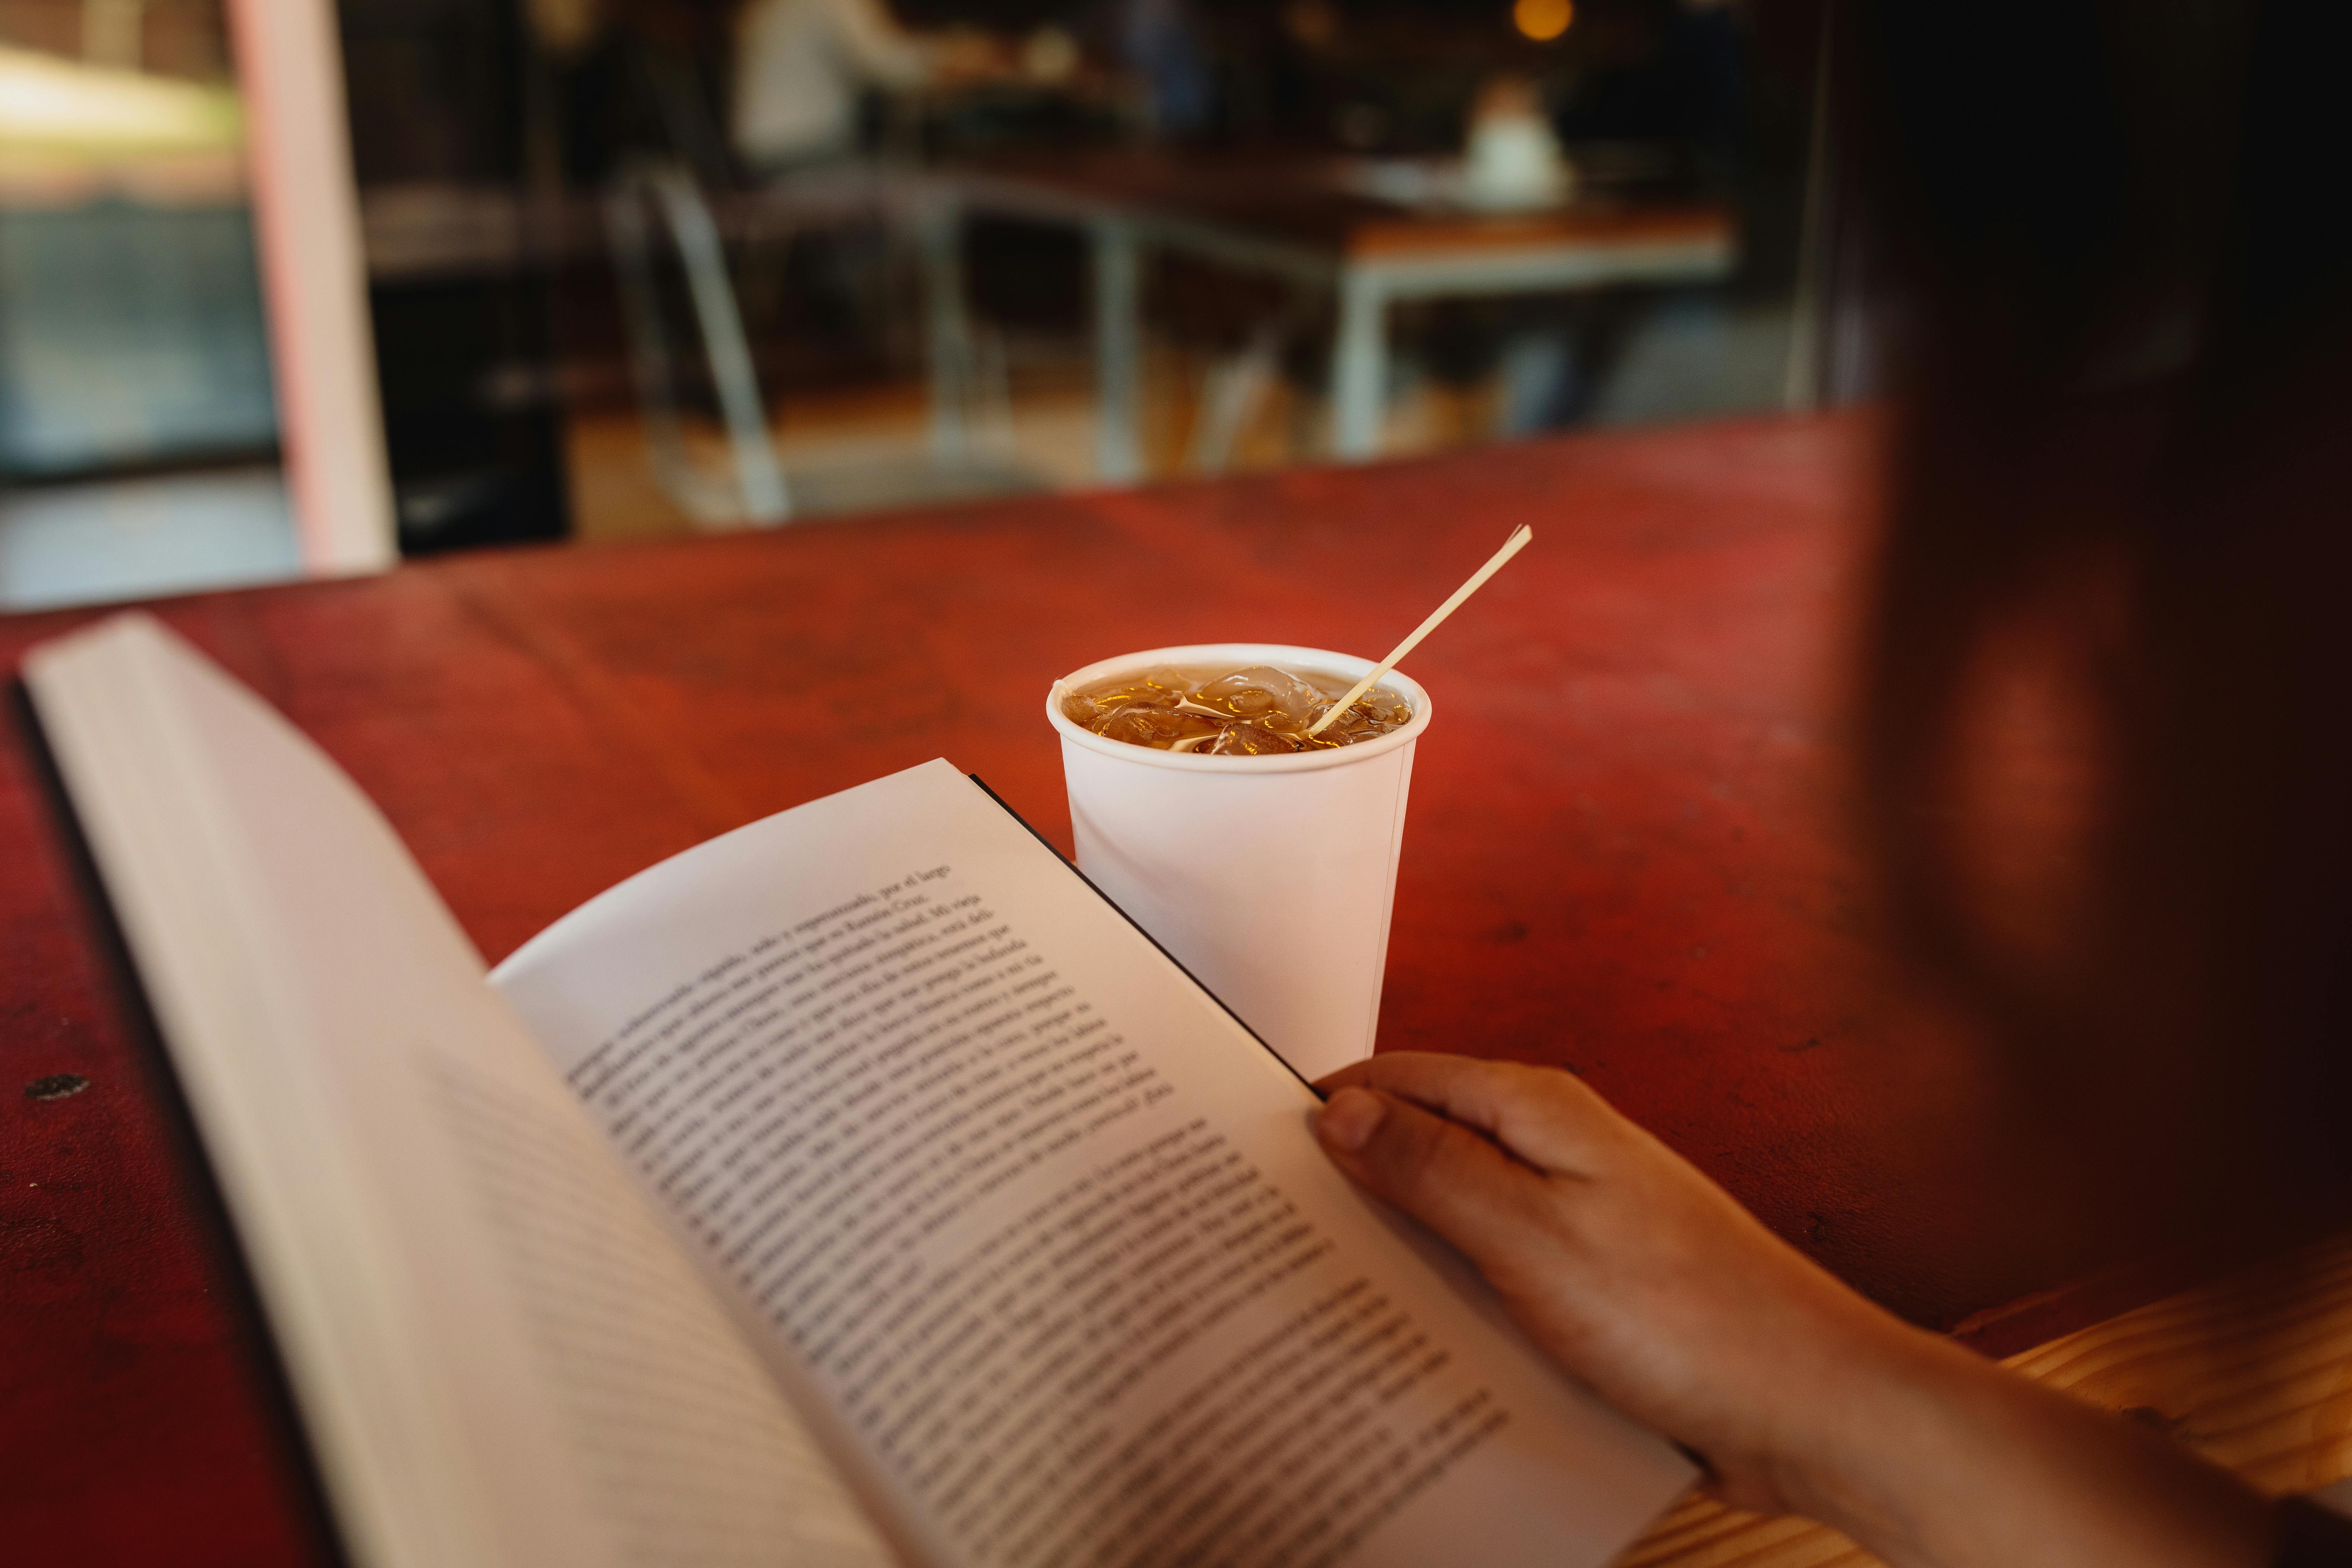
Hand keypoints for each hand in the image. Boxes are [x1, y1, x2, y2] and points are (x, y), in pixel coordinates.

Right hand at [1312, 1053, 2274, 1566]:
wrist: (1809, 1408)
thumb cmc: (1688, 1321)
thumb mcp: (1534, 1237)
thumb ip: (1436, 1168)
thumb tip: (1343, 1108)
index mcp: (1541, 1113)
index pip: (1398, 1079)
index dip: (1322, 1106)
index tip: (1247, 1146)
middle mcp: (1557, 1150)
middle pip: (1421, 1140)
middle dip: (1349, 1174)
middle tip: (1266, 1226)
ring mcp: (1575, 1215)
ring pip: (1453, 1209)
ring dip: (1395, 1240)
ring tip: (1318, 1284)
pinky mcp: (1589, 1280)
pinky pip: (1493, 1266)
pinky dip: (1447, 1287)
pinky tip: (1413, 1333)